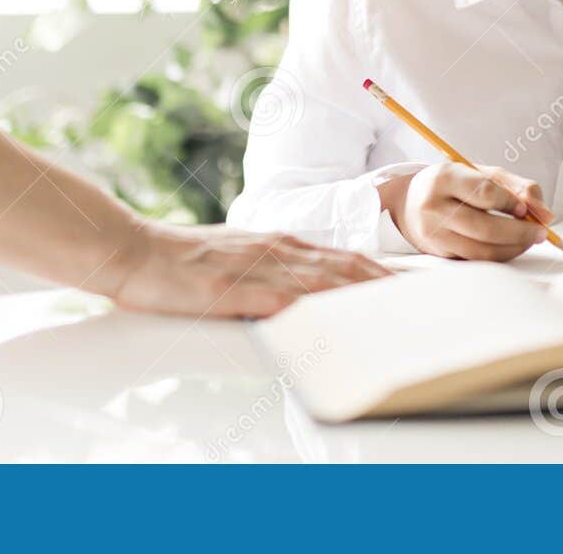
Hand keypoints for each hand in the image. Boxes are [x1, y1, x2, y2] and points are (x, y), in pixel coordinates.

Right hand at [110, 222, 390, 319]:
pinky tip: (343, 317)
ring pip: (329, 278)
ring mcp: (261, 268)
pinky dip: (321, 306)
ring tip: (405, 307)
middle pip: (350, 266)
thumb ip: (273, 272)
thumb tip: (305, 291)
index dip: (383, 271)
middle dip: (391, 283)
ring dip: (370, 292)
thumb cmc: (182, 262)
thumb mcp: (238, 260)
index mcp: (282, 246)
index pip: (345, 259)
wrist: (135, 250)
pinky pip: (288, 298)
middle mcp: (280, 251)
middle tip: (428, 300)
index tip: (414, 285)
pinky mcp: (238, 287)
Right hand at [386, 161, 555, 261]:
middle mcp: (435, 207)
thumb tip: (545, 213)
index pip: (484, 192)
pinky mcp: (438, 253)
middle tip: (540, 232)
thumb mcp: (481, 173)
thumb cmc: (452, 185)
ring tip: (529, 240)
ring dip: (514, 248)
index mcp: (445, 178)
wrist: (408, 202)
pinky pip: (476, 260)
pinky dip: (499, 256)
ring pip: (482, 250)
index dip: (512, 203)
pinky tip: (510, 246)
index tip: (527, 209)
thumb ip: (516, 186)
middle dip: (520, 233)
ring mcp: (435, 234)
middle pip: (485, 228)